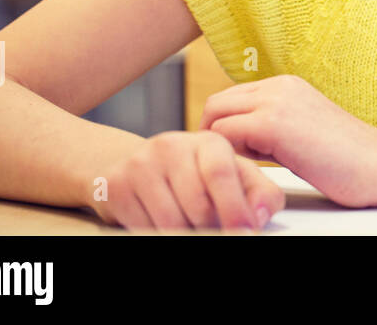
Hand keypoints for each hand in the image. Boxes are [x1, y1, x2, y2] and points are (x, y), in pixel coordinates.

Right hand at [86, 130, 284, 230]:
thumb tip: (259, 216)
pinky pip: (145, 227)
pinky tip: (166, 225)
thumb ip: (258, 191)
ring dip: (187, 233)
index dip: (234, 208)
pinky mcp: (117, 186)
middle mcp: (173, 146)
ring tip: (193, 226)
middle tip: (216, 231)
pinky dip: (160, 234)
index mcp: (208, 142)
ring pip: (171, 221)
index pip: (220, 173)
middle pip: (197, 204)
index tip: (245, 231)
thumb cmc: (195, 174)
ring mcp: (142, 165)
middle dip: (212, 228)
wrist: (137, 165)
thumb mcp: (233, 174)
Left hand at [201, 74, 376, 208]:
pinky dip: (227, 157)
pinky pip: (223, 134)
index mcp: (287, 84)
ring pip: (215, 115)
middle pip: (217, 103)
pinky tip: (253, 173)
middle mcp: (279, 85)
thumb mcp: (304, 130)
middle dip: (213, 135)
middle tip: (229, 166)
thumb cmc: (349, 160)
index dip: (225, 127)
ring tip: (245, 170)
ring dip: (220, 146)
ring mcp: (275, 101)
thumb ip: (274, 127)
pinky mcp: (272, 124)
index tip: (234, 155)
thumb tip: (241, 141)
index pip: (232, 98)